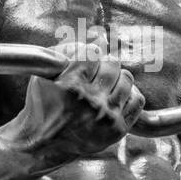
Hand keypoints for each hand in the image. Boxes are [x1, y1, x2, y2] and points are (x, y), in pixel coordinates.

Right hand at [11, 40, 145, 164]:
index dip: (93, 50)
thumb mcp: (44, 74)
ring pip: (127, 79)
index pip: (94, 53)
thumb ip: (67, 50)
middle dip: (105, 63)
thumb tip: (98, 36)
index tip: (91, 55)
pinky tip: (117, 96)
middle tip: (97, 71)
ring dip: (117, 77)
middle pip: (113, 64)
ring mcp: (105, 117)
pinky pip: (137, 100)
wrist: (42, 143)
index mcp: (70, 85)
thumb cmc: (42, 105)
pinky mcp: (117, 130)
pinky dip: (130, 94)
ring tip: (106, 83)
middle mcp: (89, 102)